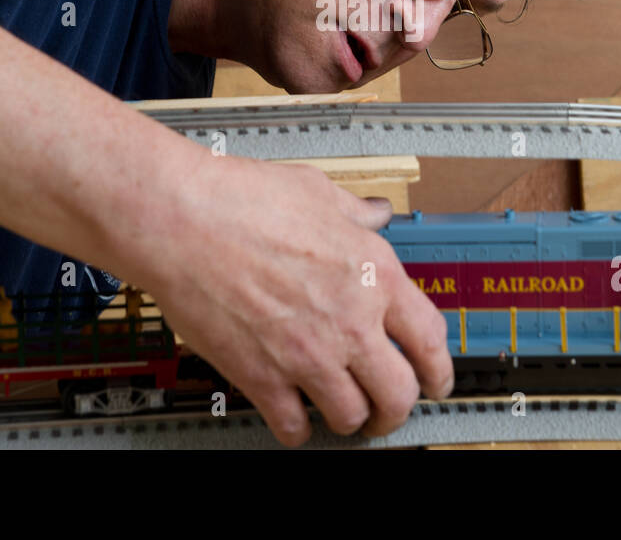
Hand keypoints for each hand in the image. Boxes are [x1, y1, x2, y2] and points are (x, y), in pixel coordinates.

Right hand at [132, 151, 452, 445]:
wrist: (181, 219)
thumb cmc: (241, 199)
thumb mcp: (319, 191)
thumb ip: (355, 212)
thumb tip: (374, 214)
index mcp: (374, 273)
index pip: (430, 338)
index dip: (439, 369)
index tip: (435, 379)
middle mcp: (350, 320)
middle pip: (399, 393)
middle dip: (398, 409)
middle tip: (388, 410)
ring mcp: (307, 353)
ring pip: (350, 416)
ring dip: (349, 420)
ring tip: (341, 413)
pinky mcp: (262, 376)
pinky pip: (292, 425)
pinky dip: (296, 429)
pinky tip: (293, 417)